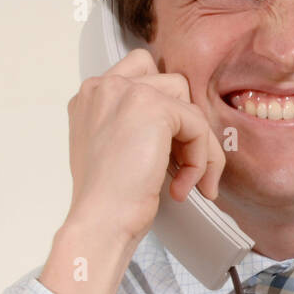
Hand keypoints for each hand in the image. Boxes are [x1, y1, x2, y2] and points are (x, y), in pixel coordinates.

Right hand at [63, 48, 225, 245]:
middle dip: (186, 126)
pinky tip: (183, 187)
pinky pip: (198, 126)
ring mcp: (127, 92)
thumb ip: (133, 125)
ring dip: (199, 146)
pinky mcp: (153, 108)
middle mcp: (105, 86)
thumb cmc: (106, 199)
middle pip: (173, 85)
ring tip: (187, 180)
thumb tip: (181, 125)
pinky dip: (201, 159)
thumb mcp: (114, 149)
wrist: (100, 220)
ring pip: (190, 105)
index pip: (143, 72)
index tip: (171, 149)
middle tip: (183, 165)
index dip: (167, 106)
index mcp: (92, 96)